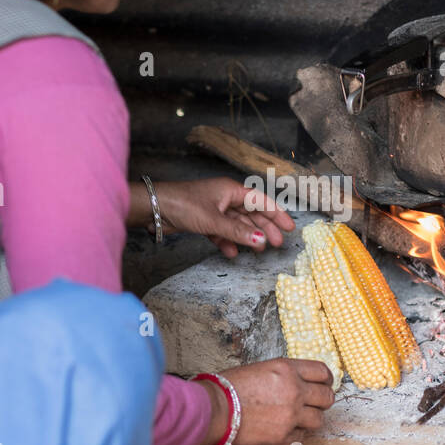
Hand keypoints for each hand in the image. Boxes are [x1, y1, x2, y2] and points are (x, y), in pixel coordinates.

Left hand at [151, 178, 295, 256]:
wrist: (154, 208)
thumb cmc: (183, 204)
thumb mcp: (214, 220)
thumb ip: (238, 232)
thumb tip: (261, 241)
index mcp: (231, 190)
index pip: (261, 201)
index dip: (276, 213)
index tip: (290, 226)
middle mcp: (225, 198)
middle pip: (251, 213)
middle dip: (265, 228)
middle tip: (278, 243)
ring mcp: (214, 210)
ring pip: (237, 224)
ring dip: (247, 237)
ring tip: (259, 250)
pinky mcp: (204, 221)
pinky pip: (222, 232)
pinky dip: (227, 242)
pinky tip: (232, 253)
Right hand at [195, 358, 335, 444]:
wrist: (216, 408)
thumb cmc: (231, 386)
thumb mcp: (262, 369)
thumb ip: (285, 375)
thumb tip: (300, 383)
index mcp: (288, 369)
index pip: (322, 372)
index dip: (326, 379)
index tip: (324, 384)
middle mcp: (294, 390)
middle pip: (327, 397)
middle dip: (324, 400)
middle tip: (317, 403)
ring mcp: (291, 414)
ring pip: (319, 419)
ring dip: (312, 418)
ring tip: (300, 417)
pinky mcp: (284, 435)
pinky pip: (302, 436)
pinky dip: (297, 433)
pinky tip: (286, 428)